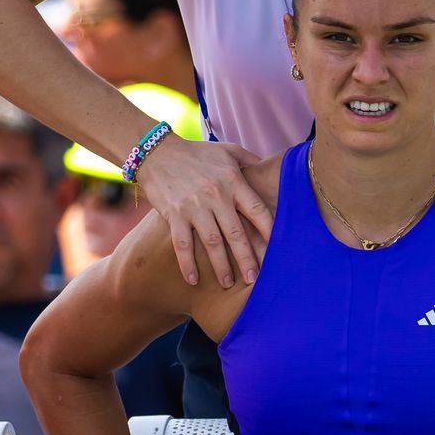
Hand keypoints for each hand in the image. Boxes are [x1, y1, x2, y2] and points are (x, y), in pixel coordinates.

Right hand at [132, 135, 268, 287]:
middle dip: (247, 258)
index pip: (257, 209)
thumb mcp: (227, 150)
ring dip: (221, 266)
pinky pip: (183, 244)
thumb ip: (250, 160)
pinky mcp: (174, 214)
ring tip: (227, 284)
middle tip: (255, 280)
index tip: (278, 250)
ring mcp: (194, 206)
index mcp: (233, 181)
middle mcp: (216, 195)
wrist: (157, 152)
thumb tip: (269, 169)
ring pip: (212, 243)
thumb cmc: (196, 153)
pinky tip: (193, 280)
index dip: (269, 231)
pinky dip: (187, 264)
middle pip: (236, 233)